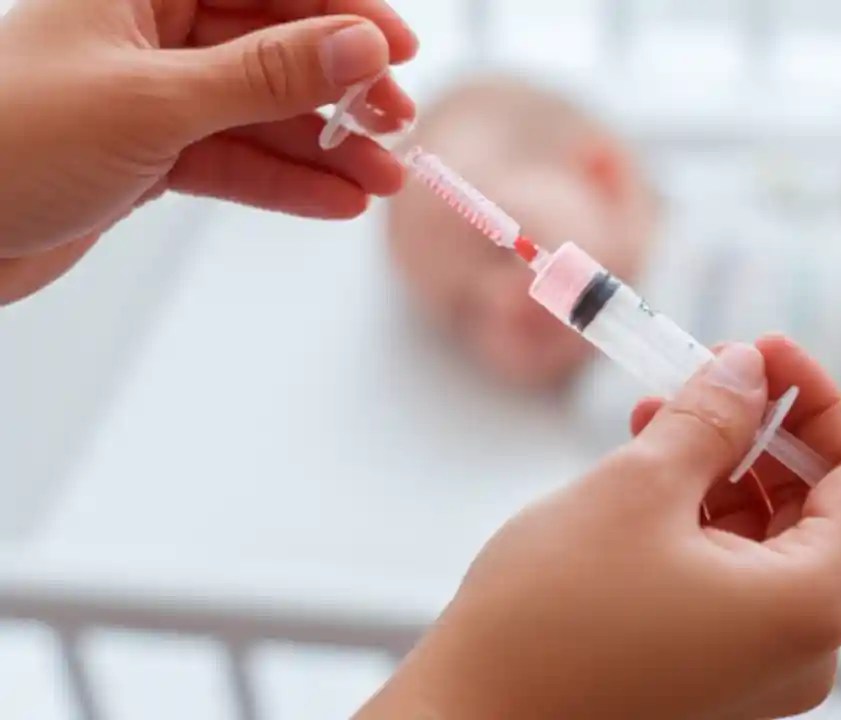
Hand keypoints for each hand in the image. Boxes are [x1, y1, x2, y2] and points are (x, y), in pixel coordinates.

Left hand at [0, 0, 418, 303]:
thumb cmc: (10, 145)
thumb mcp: (155, 102)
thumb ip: (267, 73)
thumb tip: (359, 45)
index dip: (339, 10)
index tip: (396, 50)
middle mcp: (151, 30)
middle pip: (274, 44)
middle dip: (340, 88)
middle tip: (394, 123)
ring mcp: (153, 93)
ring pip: (263, 110)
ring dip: (326, 146)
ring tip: (382, 179)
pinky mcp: (150, 152)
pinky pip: (238, 158)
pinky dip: (287, 182)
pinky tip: (336, 202)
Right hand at [359, 336, 840, 719]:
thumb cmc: (551, 619)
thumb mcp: (638, 488)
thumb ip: (712, 419)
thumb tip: (751, 372)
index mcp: (810, 605)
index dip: (819, 402)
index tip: (770, 352)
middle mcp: (802, 649)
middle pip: (816, 509)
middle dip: (763, 431)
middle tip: (708, 372)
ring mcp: (756, 670)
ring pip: (765, 541)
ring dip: (723, 468)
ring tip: (659, 415)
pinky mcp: (710, 676)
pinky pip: (730, 579)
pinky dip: (700, 519)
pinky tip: (649, 472)